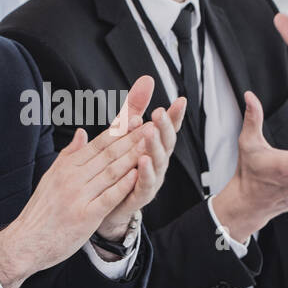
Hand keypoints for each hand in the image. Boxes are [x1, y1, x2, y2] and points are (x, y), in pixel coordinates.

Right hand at [0, 83, 161, 287]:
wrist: (26, 241)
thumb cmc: (41, 211)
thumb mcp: (51, 177)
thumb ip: (69, 155)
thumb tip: (81, 132)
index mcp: (66, 167)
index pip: (98, 144)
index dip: (119, 131)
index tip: (137, 118)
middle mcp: (72, 177)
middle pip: (107, 154)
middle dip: (132, 139)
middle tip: (151, 126)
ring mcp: (78, 196)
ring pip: (111, 172)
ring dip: (133, 157)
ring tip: (151, 145)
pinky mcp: (84, 216)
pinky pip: (108, 197)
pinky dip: (123, 185)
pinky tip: (138, 175)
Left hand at [95, 77, 186, 245]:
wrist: (107, 207)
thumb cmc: (120, 168)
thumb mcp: (126, 135)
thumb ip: (134, 109)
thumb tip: (146, 80)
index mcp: (154, 148)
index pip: (167, 129)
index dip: (174, 116)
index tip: (180, 101)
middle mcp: (157, 163)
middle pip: (165, 144)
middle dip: (164, 128)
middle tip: (159, 113)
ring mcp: (151, 181)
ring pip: (157, 163)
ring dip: (154, 147)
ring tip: (150, 132)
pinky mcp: (139, 196)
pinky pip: (144, 184)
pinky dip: (144, 173)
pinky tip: (142, 161)